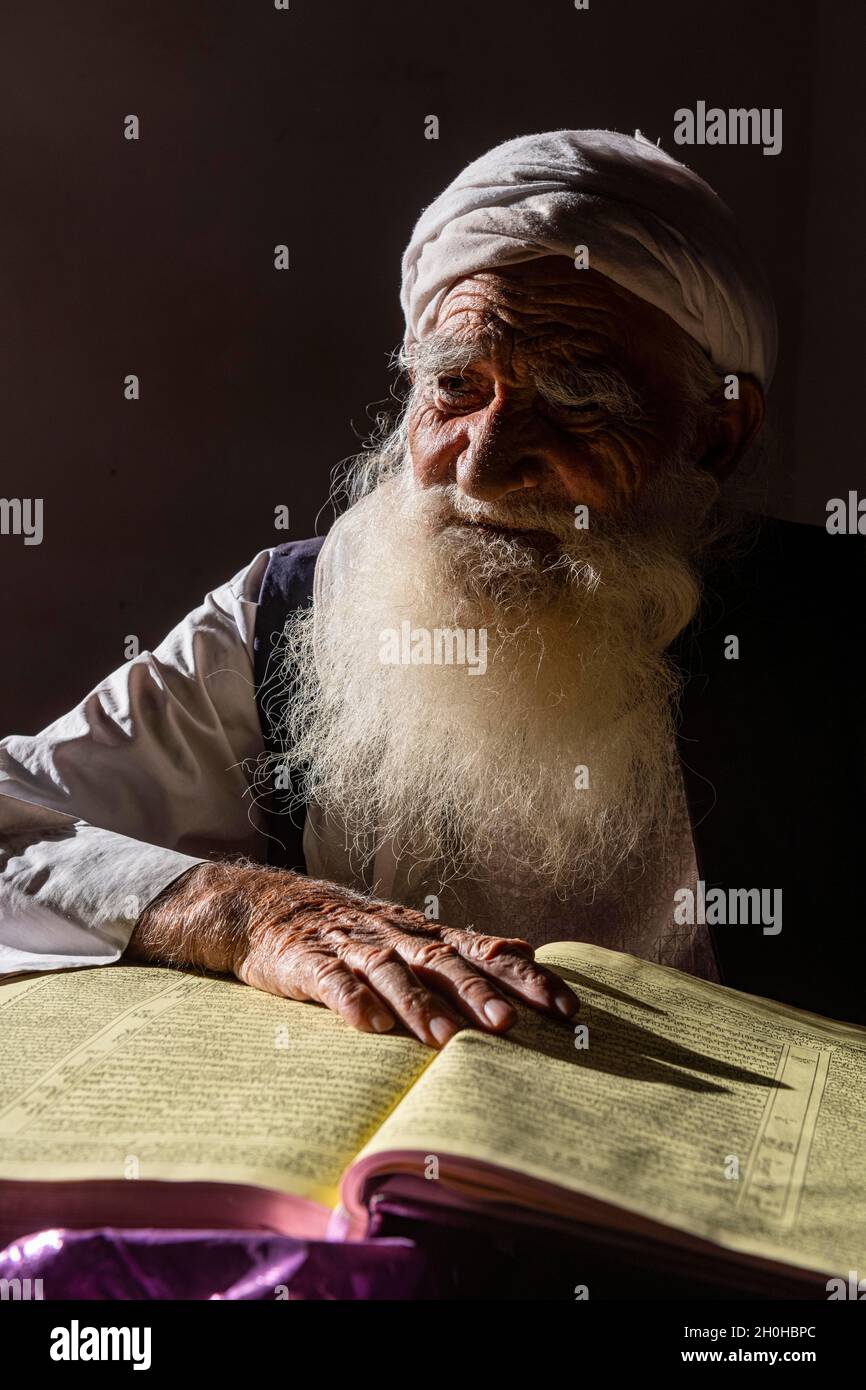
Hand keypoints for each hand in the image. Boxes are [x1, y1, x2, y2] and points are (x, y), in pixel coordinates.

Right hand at [127, 860, 577, 1047]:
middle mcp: (395, 937)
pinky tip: (367, 1026)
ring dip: (418, 1006)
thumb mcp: (411, 933)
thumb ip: (466, 946)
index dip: (525, 979)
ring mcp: (351, 948)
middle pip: (442, 964)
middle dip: (478, 994)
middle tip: (510, 1025)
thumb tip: (527, 948)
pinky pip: (331, 983)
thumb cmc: (351, 930)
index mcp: (424, 934)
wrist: (266, 909)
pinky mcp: (308, 963)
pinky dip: (350, 1002)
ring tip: (445, 1039)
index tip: (566, 1010)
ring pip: (390, 975)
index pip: (484, 952)